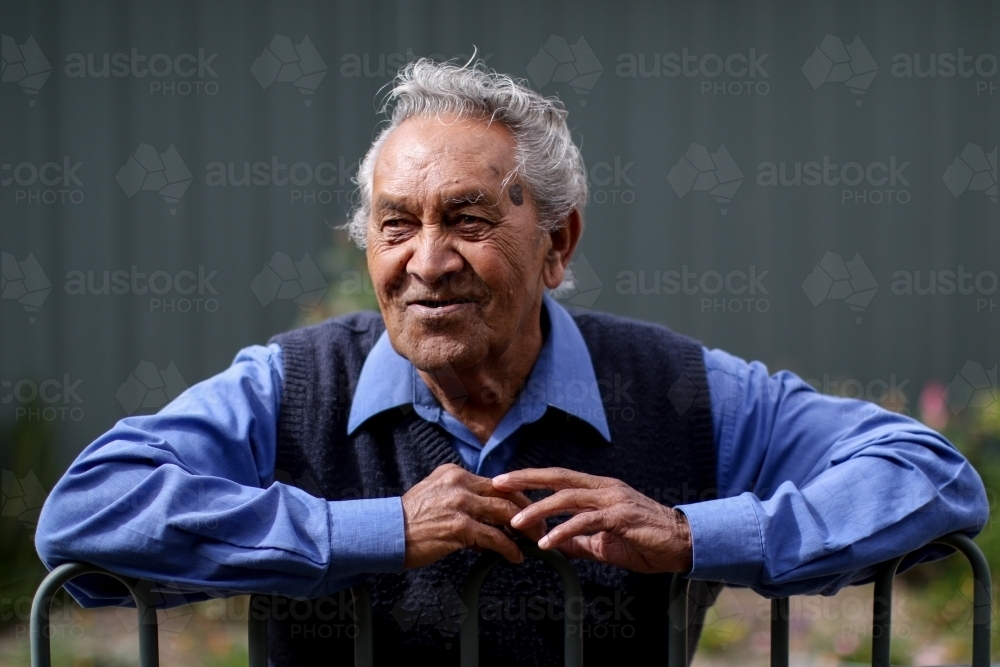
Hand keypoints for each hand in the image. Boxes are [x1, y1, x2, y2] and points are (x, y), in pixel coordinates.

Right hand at [401, 463, 545, 568]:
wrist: (385, 533)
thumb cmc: (409, 521)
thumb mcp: (434, 496)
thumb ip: (460, 498)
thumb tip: (489, 520)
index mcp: (454, 473)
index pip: (496, 482)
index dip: (516, 497)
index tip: (530, 510)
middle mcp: (459, 483)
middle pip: (506, 494)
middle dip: (528, 510)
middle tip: (541, 525)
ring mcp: (459, 504)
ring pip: (505, 513)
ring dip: (524, 530)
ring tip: (534, 542)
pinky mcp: (458, 526)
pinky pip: (494, 538)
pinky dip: (509, 549)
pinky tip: (515, 558)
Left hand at [492, 467, 691, 573]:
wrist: (682, 545)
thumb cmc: (644, 541)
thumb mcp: (604, 542)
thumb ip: (578, 540)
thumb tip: (552, 544)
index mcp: (598, 489)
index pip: (558, 477)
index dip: (530, 477)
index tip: (504, 480)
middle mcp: (604, 488)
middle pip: (558, 478)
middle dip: (526, 480)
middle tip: (497, 484)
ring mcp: (613, 500)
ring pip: (568, 498)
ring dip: (539, 510)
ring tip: (516, 522)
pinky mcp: (621, 517)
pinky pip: (586, 521)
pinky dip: (564, 531)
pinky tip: (547, 542)